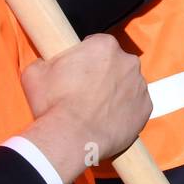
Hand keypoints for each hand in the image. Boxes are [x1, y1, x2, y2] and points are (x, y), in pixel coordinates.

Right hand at [19, 35, 151, 183]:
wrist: (72, 138)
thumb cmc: (54, 103)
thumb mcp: (36, 72)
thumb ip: (47, 61)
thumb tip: (47, 62)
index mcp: (105, 46)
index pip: (97, 44)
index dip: (85, 58)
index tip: (77, 71)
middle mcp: (129, 61)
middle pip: (115, 64)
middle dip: (103, 74)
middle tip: (85, 92)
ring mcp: (140, 86)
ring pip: (127, 85)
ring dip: (115, 93)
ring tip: (96, 109)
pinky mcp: (147, 108)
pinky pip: (136, 106)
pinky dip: (125, 111)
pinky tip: (108, 120)